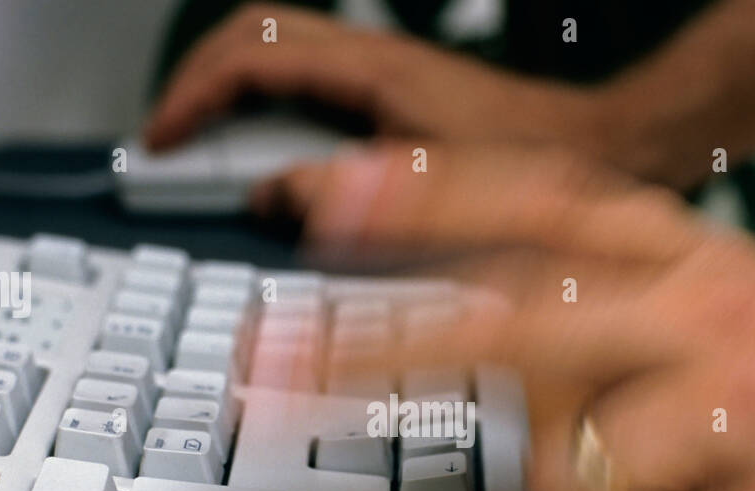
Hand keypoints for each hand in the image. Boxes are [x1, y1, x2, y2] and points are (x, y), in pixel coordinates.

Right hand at [142, 4, 610, 156]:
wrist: (593, 149)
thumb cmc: (527, 167)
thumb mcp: (423, 192)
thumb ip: (338, 190)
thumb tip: (268, 192)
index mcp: (370, 70)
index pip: (249, 56)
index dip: (192, 95)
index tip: (161, 136)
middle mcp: (370, 57)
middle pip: (251, 34)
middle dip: (198, 79)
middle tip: (170, 133)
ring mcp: (379, 69)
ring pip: (276, 50)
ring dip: (231, 89)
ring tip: (204, 143)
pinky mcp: (391, 91)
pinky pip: (306, 79)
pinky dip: (269, 108)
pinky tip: (271, 155)